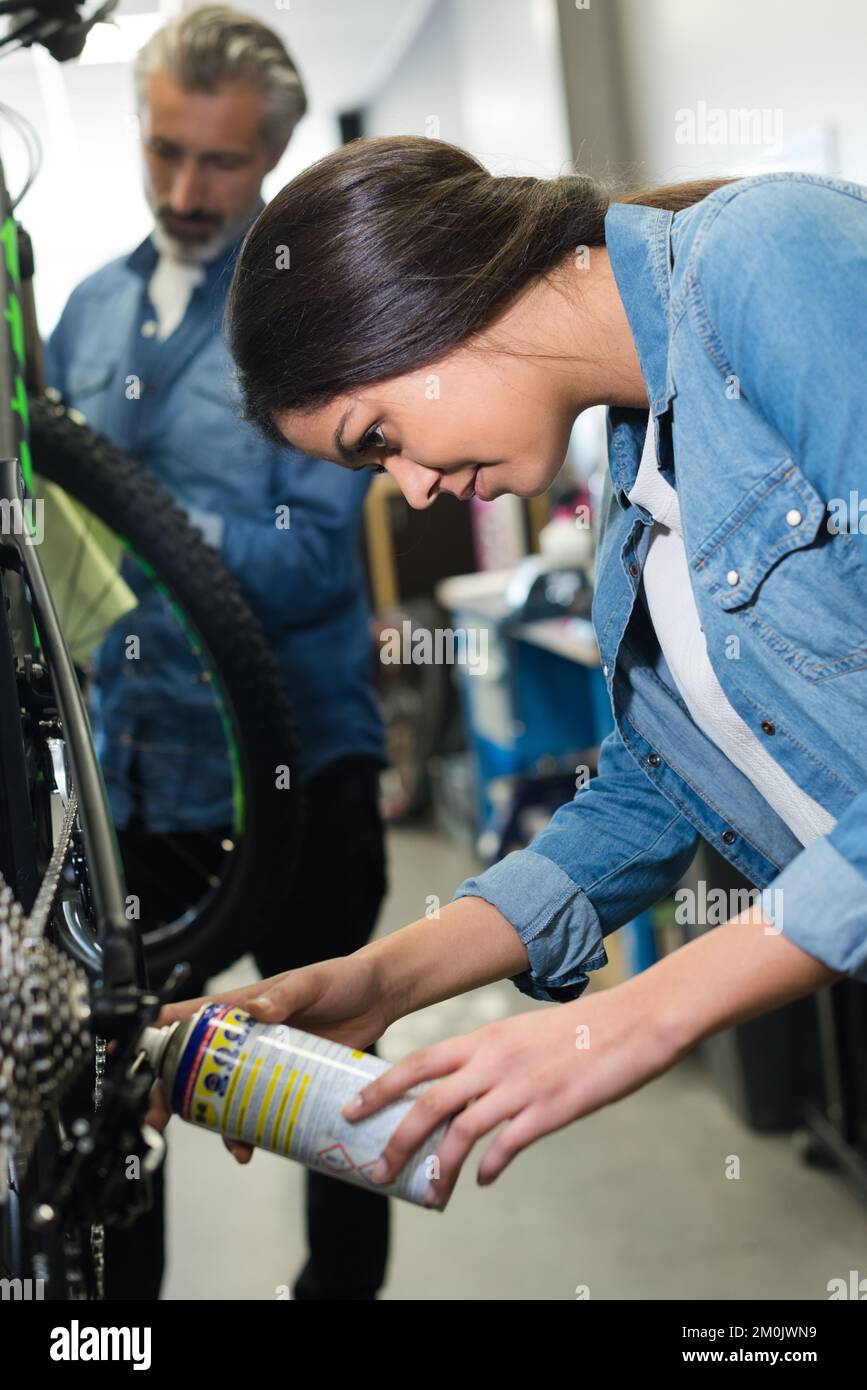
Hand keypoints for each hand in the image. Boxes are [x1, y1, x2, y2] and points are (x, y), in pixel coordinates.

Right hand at [144, 951, 394, 1160]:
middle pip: (195, 1066)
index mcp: (243, 1006)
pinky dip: (250, 1128)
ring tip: (227, 1142)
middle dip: (171, 1093)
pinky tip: (253, 1145)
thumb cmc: (341, 980)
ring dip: (215, 1121)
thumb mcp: (311, 983)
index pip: (190, 1017)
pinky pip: (259, 1108)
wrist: (378, 998)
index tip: (130, 1056)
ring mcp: (265, 1061)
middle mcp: (247, 1036)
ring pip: (224, 1095)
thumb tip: (257, 1011)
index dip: (157, 1035)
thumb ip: (284, 996)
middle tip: (157, 1119)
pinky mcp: (287, 1080)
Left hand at [343, 981, 679, 1207]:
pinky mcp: (550, 1110)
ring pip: (461, 1132)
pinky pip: (506, 1146)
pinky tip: (482, 1179)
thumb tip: (466, 1089)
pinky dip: (488, 1167)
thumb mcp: (523, 1034)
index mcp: (485, 1038)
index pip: (418, 1062)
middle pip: (428, 1103)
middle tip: (378, 1169)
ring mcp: (521, 1086)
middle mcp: (494, 1060)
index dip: (381, 1087)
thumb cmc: (581, 1029)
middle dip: (397, 1140)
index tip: (354, 1108)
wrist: (634, 1022)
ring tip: (430, 1194)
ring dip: (439, 1168)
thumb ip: (491, 1058)